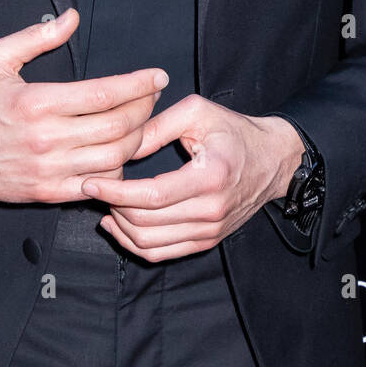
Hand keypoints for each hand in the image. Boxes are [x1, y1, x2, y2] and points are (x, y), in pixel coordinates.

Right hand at [0, 9, 168, 203]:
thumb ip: (37, 37)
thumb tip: (72, 17)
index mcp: (37, 102)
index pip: (104, 93)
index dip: (139, 84)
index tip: (158, 76)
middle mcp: (46, 138)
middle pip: (117, 126)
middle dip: (145, 109)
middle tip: (154, 95)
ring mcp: (48, 170)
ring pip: (112, 158)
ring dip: (137, 139)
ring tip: (143, 121)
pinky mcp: (47, 192)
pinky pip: (95, 184)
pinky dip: (116, 170)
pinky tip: (122, 152)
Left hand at [79, 96, 305, 261]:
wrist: (275, 160)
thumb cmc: (236, 132)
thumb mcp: (198, 113)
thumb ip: (158, 126)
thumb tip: (123, 147)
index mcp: (210, 177)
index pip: (151, 196)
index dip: (115, 193)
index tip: (91, 183)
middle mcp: (211, 211)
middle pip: (146, 224)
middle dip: (113, 207)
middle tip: (96, 188)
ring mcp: (211, 231)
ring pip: (150, 245)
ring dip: (120, 228)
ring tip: (106, 205)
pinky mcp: (208, 240)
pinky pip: (163, 253)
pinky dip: (134, 244)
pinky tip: (120, 224)